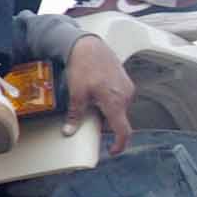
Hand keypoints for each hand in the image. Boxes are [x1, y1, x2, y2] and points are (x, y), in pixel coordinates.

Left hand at [63, 35, 136, 154]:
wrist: (89, 46)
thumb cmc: (84, 67)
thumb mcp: (77, 94)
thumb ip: (75, 115)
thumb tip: (69, 132)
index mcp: (115, 103)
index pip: (124, 131)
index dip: (119, 144)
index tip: (112, 151)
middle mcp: (126, 96)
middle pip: (119, 119)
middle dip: (105, 123)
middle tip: (89, 119)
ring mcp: (127, 88)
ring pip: (119, 108)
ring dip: (107, 111)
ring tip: (90, 102)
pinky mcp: (125, 81)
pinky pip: (119, 97)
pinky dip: (109, 101)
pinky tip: (96, 92)